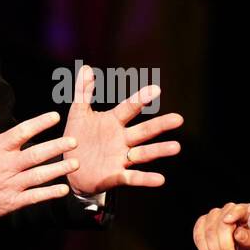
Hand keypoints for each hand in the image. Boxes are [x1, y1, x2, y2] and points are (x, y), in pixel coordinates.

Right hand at [0, 93, 77, 221]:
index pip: (22, 132)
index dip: (39, 123)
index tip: (55, 117)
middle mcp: (6, 164)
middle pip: (36, 154)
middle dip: (57, 147)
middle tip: (74, 141)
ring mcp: (10, 183)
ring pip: (38, 176)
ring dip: (58, 169)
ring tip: (74, 163)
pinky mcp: (11, 201)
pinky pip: (33, 197)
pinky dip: (48, 193)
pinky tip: (62, 189)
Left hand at [63, 64, 182, 193]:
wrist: (70, 169)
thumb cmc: (77, 138)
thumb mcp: (78, 115)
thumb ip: (83, 93)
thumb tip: (87, 68)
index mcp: (113, 122)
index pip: (129, 108)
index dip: (141, 99)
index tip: (156, 89)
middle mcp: (122, 139)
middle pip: (143, 131)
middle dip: (160, 125)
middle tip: (179, 119)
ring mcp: (121, 157)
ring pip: (143, 153)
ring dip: (159, 150)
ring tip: (176, 147)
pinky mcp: (116, 176)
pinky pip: (133, 177)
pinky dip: (146, 179)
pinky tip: (160, 180)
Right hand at [192, 202, 249, 249]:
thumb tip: (239, 233)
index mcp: (247, 212)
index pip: (239, 210)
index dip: (233, 214)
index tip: (228, 221)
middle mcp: (228, 210)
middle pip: (221, 225)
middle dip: (224, 248)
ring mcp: (213, 217)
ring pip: (208, 232)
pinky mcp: (202, 225)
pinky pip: (198, 237)